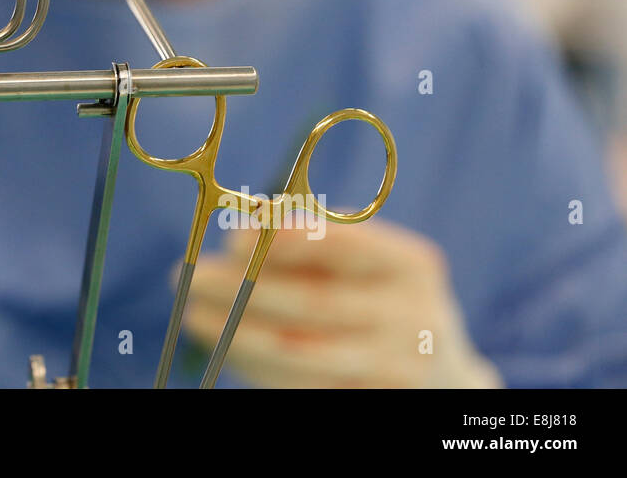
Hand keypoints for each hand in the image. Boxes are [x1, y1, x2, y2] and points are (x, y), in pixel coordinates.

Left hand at [185, 218, 502, 387]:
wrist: (436, 366)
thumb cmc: (375, 291)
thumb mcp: (364, 257)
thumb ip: (310, 237)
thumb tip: (245, 226)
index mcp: (414, 265)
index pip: (347, 245)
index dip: (286, 239)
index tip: (233, 236)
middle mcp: (415, 317)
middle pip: (315, 302)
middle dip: (244, 287)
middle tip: (192, 277)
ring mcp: (398, 367)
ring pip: (301, 351)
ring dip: (238, 332)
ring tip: (194, 314)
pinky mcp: (373, 401)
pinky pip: (302, 385)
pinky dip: (257, 366)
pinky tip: (227, 348)